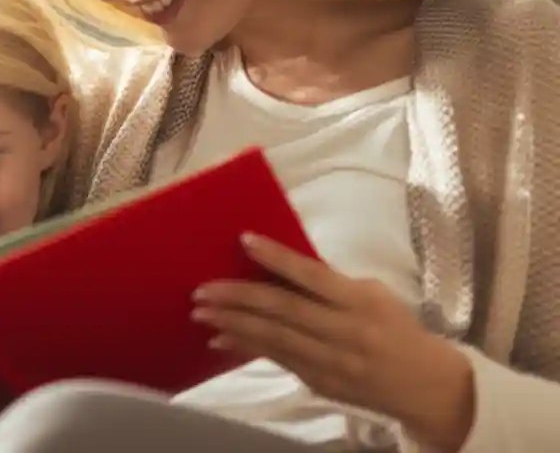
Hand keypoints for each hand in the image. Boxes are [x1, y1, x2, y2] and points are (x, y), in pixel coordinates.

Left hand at [192, 233, 474, 450]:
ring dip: (232, 323)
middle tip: (202, 289)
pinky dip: (245, 346)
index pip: (312, 276)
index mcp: (360, 302)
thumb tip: (279, 266)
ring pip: (274, 339)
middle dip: (237, 298)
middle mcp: (345, 332)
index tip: (244, 240)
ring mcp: (331, 362)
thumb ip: (330, 284)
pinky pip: (277, 359)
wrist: (425, 385)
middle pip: (284, 310)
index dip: (277, 258)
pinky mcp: (320, 383)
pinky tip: (220, 337)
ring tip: (201, 311)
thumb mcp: (373, 296)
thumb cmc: (395, 328)